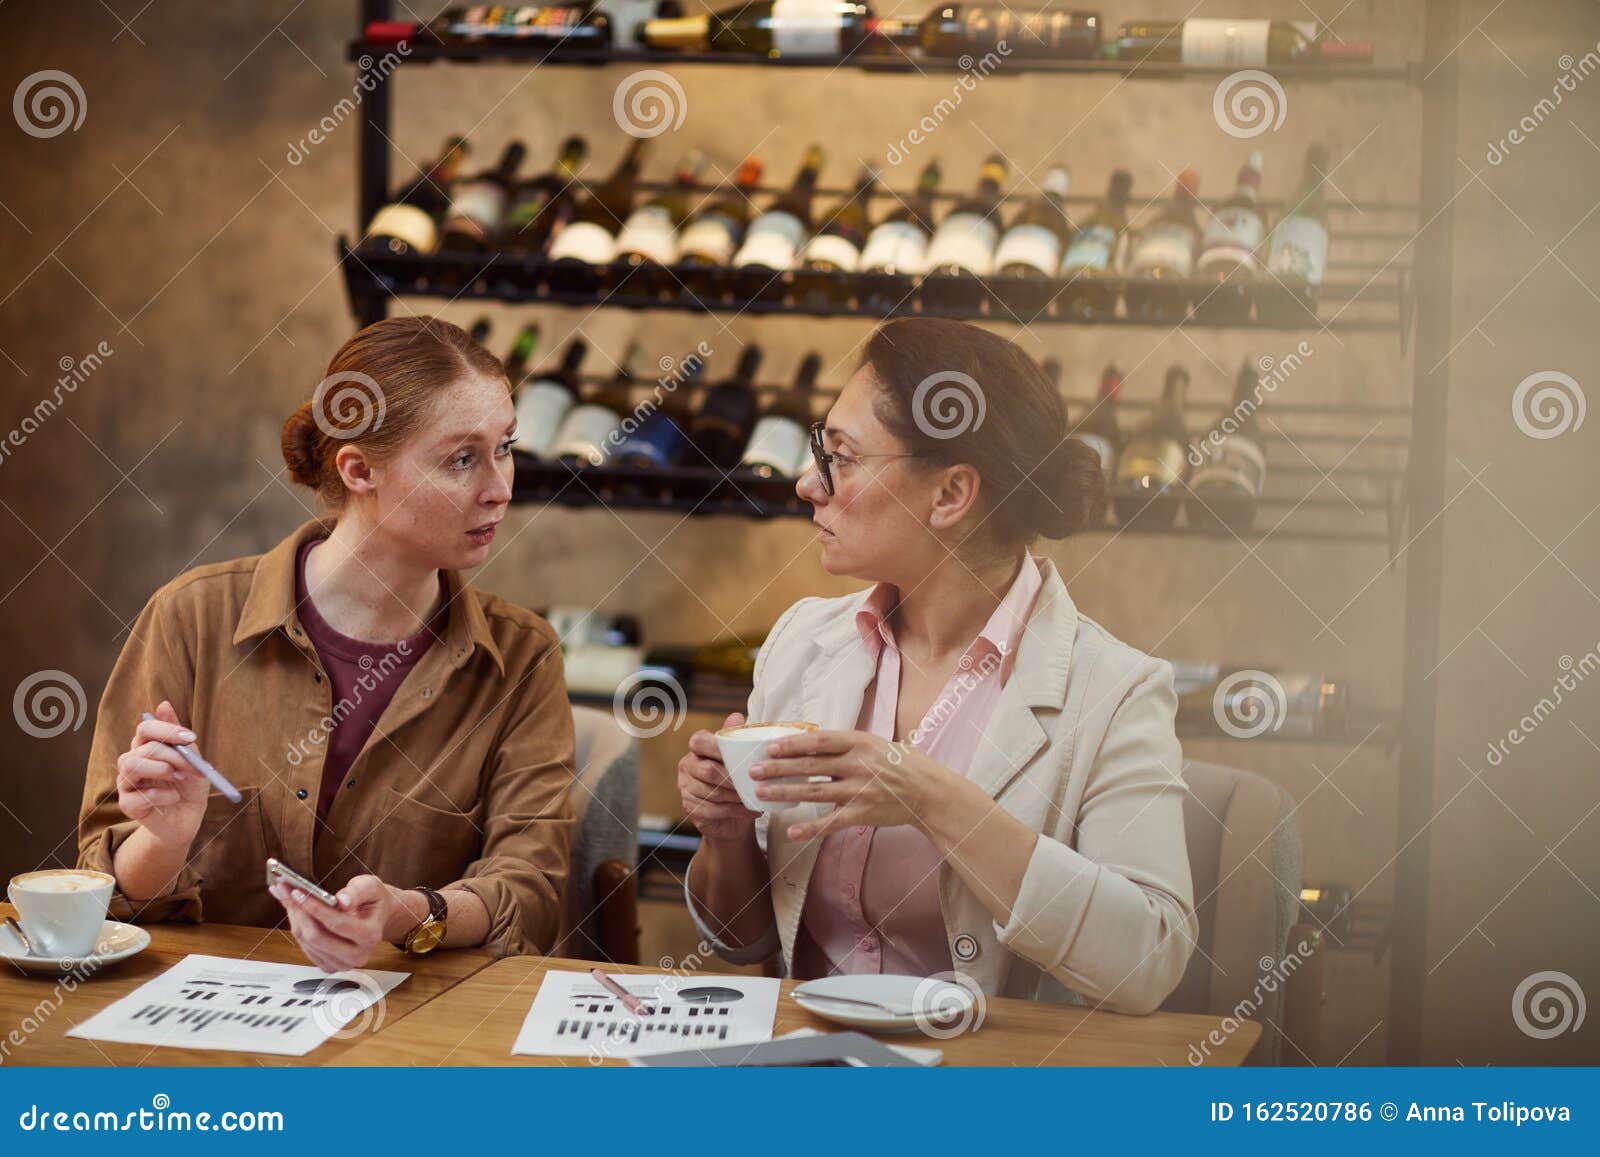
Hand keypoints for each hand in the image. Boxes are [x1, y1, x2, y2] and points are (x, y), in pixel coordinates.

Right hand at [115, 700, 210, 848]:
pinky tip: (173, 798)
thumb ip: (179, 737)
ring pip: (130, 765)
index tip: (191, 738)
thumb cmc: (189, 786)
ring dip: (161, 770)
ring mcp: (127, 783)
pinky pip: (138, 795)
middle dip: (173, 756)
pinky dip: (162, 795)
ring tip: (178, 779)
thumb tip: (163, 704)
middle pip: (143, 747)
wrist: (188, 819)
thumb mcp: (193, 760)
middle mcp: (132, 762)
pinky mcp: (127, 804)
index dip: (167, 729)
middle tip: (192, 768)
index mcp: (147, 747)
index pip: (145, 728)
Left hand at [270, 874, 408, 972]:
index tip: (298, 892)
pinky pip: (305, 947)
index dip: (315, 908)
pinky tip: (295, 910)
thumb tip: (342, 900)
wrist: (376, 916)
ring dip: (294, 917)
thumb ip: (358, 892)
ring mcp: (342, 963)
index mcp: (370, 935)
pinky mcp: (329, 965)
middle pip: (317, 937)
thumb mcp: (371, 886)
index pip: (337, 924)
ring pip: (307, 942)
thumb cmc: (373, 900)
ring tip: (287, 896)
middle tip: (286, 891)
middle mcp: (357, 955)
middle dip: (299, 912)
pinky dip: (297, 926)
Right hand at [677, 712, 758, 841]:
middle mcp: (687, 765)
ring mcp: (685, 787)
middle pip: (708, 771)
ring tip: (754, 797)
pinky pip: (712, 810)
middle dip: (733, 779)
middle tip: (754, 783)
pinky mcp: (689, 807)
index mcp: (697, 748)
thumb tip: (736, 716)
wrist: (732, 814)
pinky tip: (748, 810)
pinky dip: (734, 811)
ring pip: (712, 792)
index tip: (739, 756)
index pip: (699, 741)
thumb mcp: (739, 758)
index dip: (717, 747)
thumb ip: (735, 738)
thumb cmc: (736, 779)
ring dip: (736, 797)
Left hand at [750, 729, 959, 841]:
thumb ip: (844, 745)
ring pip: (815, 791)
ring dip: (785, 793)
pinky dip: (810, 827)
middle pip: (810, 765)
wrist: (929, 793)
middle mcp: (859, 764)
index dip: (792, 743)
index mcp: (860, 742)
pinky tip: (790, 830)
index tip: (769, 747)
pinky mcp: (864, 813)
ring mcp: (861, 790)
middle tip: (752, 771)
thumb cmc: (899, 765)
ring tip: (761, 794)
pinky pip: (832, 822)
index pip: (819, 740)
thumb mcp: (874, 744)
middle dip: (778, 768)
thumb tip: (807, 742)